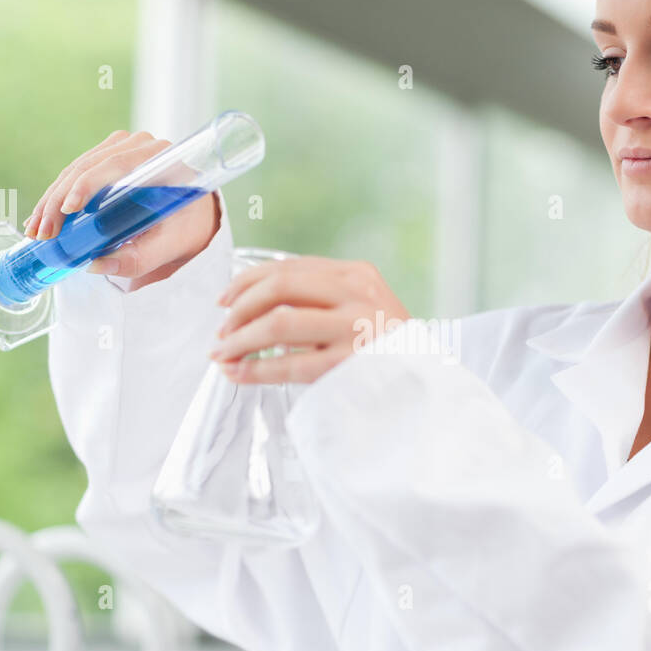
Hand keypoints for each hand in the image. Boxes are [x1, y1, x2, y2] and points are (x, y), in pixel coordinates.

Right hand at [23, 129, 219, 288]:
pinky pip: (77, 169)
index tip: (67, 210)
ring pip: (77, 168)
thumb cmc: (185, 229)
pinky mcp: (110, 152)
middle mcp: (143, 144)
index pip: (119, 165)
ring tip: (36, 230)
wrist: (195, 215)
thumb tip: (93, 265)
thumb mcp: (167, 248)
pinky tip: (42, 215)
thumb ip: (136, 259)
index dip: (88, 185)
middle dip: (59, 201)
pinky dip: (58, 193)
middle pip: (90, 166)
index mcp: (164, 159)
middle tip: (42, 233)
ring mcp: (124, 144)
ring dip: (52, 199)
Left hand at [209, 255, 410, 383]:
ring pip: (278, 323)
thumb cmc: (385, 348)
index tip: (223, 300)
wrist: (429, 384)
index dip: (246, 282)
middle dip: (239, 310)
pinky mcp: (350, 365)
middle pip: (279, 288)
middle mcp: (357, 294)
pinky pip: (290, 364)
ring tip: (222, 354)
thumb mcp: (360, 308)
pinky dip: (256, 369)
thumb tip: (251, 301)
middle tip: (221, 331)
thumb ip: (320, 297)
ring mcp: (355, 329)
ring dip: (240, 339)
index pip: (288, 267)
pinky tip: (238, 373)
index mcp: (356, 274)